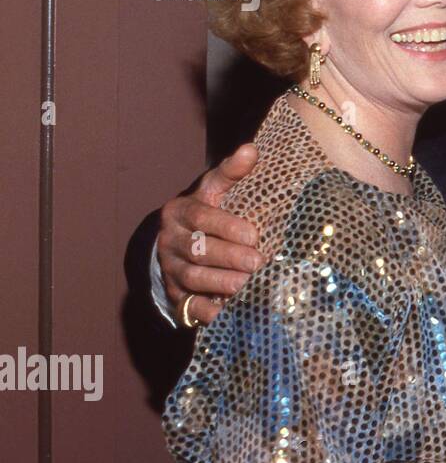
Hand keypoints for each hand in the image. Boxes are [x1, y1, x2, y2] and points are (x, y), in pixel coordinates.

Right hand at [158, 144, 263, 325]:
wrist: (176, 244)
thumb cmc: (207, 213)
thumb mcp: (215, 190)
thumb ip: (232, 172)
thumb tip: (251, 149)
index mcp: (181, 211)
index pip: (201, 217)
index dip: (226, 226)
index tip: (253, 235)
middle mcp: (171, 241)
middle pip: (198, 250)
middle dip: (229, 258)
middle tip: (259, 263)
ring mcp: (171, 269)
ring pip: (193, 278)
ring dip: (221, 284)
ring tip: (248, 286)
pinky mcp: (176, 296)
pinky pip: (189, 306)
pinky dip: (208, 312)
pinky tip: (229, 313)